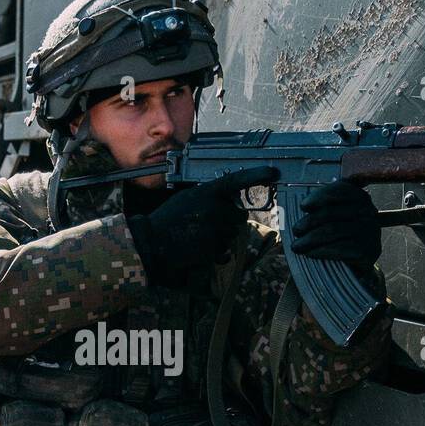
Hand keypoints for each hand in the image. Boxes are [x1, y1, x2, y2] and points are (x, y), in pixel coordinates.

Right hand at [128, 166, 279, 287]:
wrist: (152, 242)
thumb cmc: (168, 220)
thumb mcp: (186, 199)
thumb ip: (208, 198)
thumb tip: (227, 202)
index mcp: (205, 193)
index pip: (235, 181)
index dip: (256, 175)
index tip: (273, 172)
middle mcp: (214, 209)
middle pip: (238, 216)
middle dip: (228, 222)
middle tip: (207, 224)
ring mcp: (215, 230)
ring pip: (231, 235)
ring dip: (220, 238)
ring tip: (197, 238)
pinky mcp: (213, 249)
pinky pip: (224, 251)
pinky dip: (215, 253)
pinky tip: (198, 249)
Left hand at [288, 181, 381, 267]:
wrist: (357, 266)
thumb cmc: (341, 237)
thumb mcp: (335, 218)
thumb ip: (323, 208)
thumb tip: (301, 207)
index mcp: (360, 198)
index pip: (340, 190)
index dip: (319, 197)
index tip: (303, 206)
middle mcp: (368, 211)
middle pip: (331, 212)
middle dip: (309, 222)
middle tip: (296, 230)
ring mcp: (370, 230)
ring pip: (332, 230)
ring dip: (309, 239)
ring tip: (297, 246)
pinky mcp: (367, 250)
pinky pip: (338, 248)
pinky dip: (320, 251)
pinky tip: (310, 254)